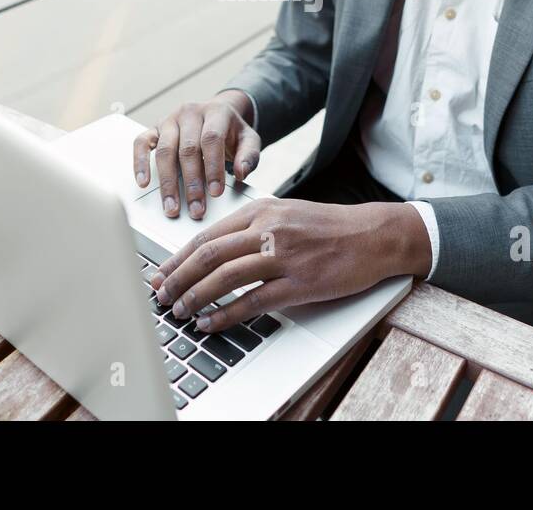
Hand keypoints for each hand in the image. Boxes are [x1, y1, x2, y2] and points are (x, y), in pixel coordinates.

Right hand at [133, 92, 260, 219]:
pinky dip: (139, 163)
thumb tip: (241, 173)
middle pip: (187, 149)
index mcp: (216, 112)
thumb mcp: (249, 140)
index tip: (215, 193)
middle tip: (196, 209)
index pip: (212, 139)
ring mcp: (169, 120)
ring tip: (171, 207)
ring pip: (164, 150)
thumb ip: (249, 156)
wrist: (216, 113)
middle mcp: (190, 112)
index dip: (213, 167)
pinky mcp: (154, 128)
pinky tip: (143, 183)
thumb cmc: (231, 132)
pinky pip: (141, 142)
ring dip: (167, 182)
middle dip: (191, 183)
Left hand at [147, 197, 430, 331]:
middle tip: (160, 294)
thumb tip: (216, 249)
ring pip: (225, 278)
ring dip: (196, 297)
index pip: (208, 235)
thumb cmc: (329, 226)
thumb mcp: (286, 213)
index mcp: (261, 210)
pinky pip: (253, 301)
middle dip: (178, 278)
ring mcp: (284, 256)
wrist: (373, 235)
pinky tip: (210, 322)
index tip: (161, 272)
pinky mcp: (299, 283)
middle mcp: (268, 229)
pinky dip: (225, 314)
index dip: (178, 257)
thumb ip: (252, 226)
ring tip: (179, 311)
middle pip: (209, 255)